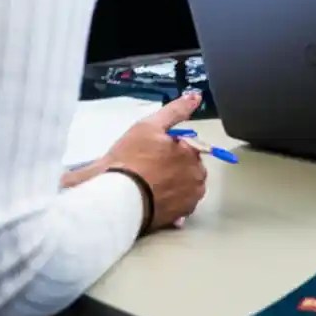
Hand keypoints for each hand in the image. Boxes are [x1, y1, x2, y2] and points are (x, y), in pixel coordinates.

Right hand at [98, 92, 207, 233]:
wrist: (117, 198)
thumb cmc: (131, 159)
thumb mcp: (149, 127)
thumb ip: (175, 111)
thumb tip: (196, 96)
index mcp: (193, 153)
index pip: (189, 147)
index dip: (170, 149)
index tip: (152, 153)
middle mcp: (198, 177)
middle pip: (189, 168)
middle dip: (175, 167)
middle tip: (148, 169)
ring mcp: (190, 200)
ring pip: (186, 188)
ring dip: (175, 186)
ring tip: (149, 185)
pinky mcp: (179, 219)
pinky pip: (178, 208)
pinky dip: (170, 204)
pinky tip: (153, 201)